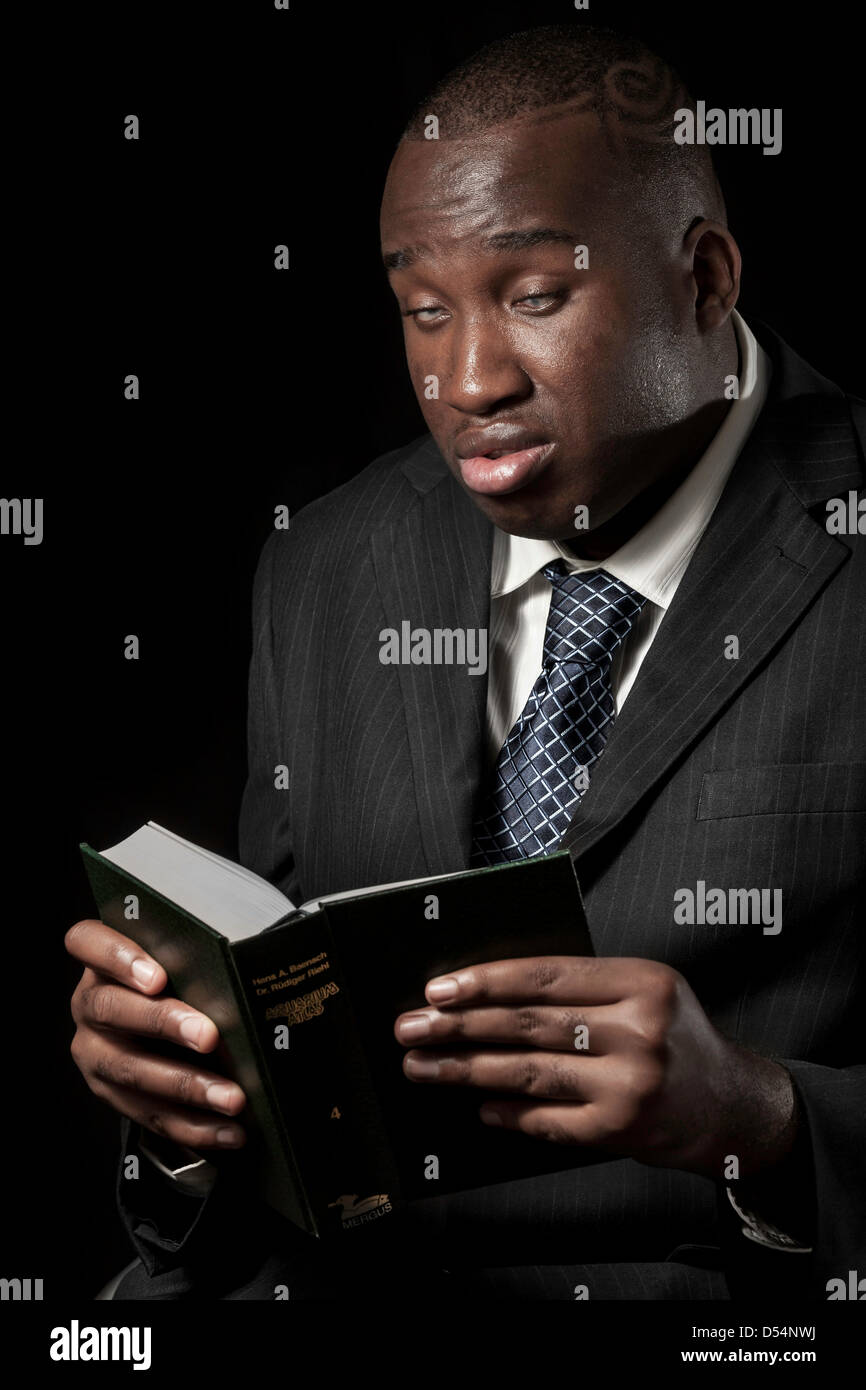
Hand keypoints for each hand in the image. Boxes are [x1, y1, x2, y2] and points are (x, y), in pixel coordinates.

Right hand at [67, 919, 246, 1149]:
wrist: (153, 1023)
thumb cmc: (175, 980)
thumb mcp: (177, 962)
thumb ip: (193, 961)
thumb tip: (242, 971)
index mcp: (100, 960)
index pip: (88, 942)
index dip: (118, 957)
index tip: (158, 976)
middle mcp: (88, 1005)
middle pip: (112, 1009)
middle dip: (164, 1023)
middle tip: (209, 1035)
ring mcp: (95, 1052)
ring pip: (130, 1069)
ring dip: (186, 1086)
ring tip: (230, 1096)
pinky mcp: (111, 1093)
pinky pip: (149, 1113)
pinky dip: (193, 1125)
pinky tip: (227, 1129)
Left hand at [394, 956, 797, 1180]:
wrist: (730, 1105)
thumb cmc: (673, 1037)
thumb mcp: (647, 990)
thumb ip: (583, 985)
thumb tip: (489, 991)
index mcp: (643, 983)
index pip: (547, 976)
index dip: (487, 981)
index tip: (439, 988)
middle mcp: (639, 1032)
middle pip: (529, 1024)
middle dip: (460, 1026)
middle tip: (411, 1027)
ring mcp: (630, 1085)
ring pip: (528, 1073)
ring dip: (466, 1070)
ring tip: (422, 1066)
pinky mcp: (620, 1131)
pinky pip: (548, 1120)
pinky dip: (508, 1113)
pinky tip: (477, 1106)